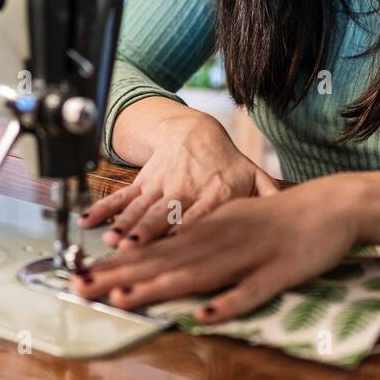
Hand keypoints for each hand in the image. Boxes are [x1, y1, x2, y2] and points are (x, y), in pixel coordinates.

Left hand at [69, 175, 363, 322]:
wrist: (330, 204)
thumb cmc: (277, 217)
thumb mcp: (230, 221)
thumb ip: (197, 241)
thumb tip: (160, 261)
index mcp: (206, 230)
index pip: (154, 250)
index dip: (116, 265)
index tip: (80, 277)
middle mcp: (219, 240)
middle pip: (164, 262)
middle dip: (120, 277)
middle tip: (81, 289)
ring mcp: (248, 255)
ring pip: (198, 274)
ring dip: (159, 287)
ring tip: (124, 300)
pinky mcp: (279, 270)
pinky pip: (252, 290)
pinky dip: (229, 302)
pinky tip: (207, 315)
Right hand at [79, 111, 277, 250]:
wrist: (193, 131)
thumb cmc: (227, 163)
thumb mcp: (254, 177)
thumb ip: (271, 196)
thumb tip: (293, 215)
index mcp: (214, 192)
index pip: (202, 216)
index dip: (189, 232)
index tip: (178, 249)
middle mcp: (184, 190)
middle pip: (164, 215)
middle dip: (147, 232)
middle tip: (132, 249)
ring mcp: (159, 186)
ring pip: (140, 208)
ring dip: (123, 225)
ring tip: (109, 240)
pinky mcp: (141, 183)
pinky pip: (120, 196)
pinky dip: (103, 209)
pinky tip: (87, 221)